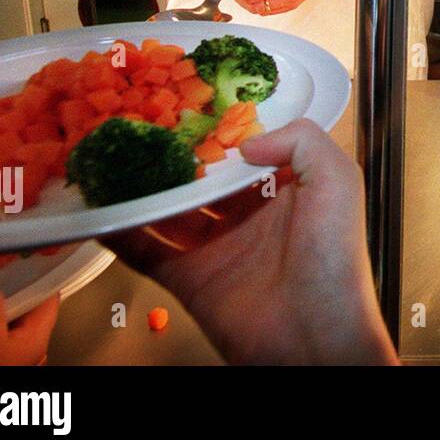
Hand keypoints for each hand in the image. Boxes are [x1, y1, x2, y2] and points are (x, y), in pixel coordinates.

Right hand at [103, 119, 395, 364]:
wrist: (316, 338)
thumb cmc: (337, 260)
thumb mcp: (339, 182)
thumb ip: (304, 141)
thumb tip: (247, 140)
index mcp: (286, 188)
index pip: (246, 149)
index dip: (219, 128)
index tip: (188, 102)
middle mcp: (249, 214)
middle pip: (202, 177)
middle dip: (174, 154)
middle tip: (140, 126)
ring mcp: (217, 247)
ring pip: (170, 209)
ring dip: (143, 188)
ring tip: (112, 158)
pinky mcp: (191, 279)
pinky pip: (149, 252)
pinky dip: (122, 232)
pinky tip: (100, 211)